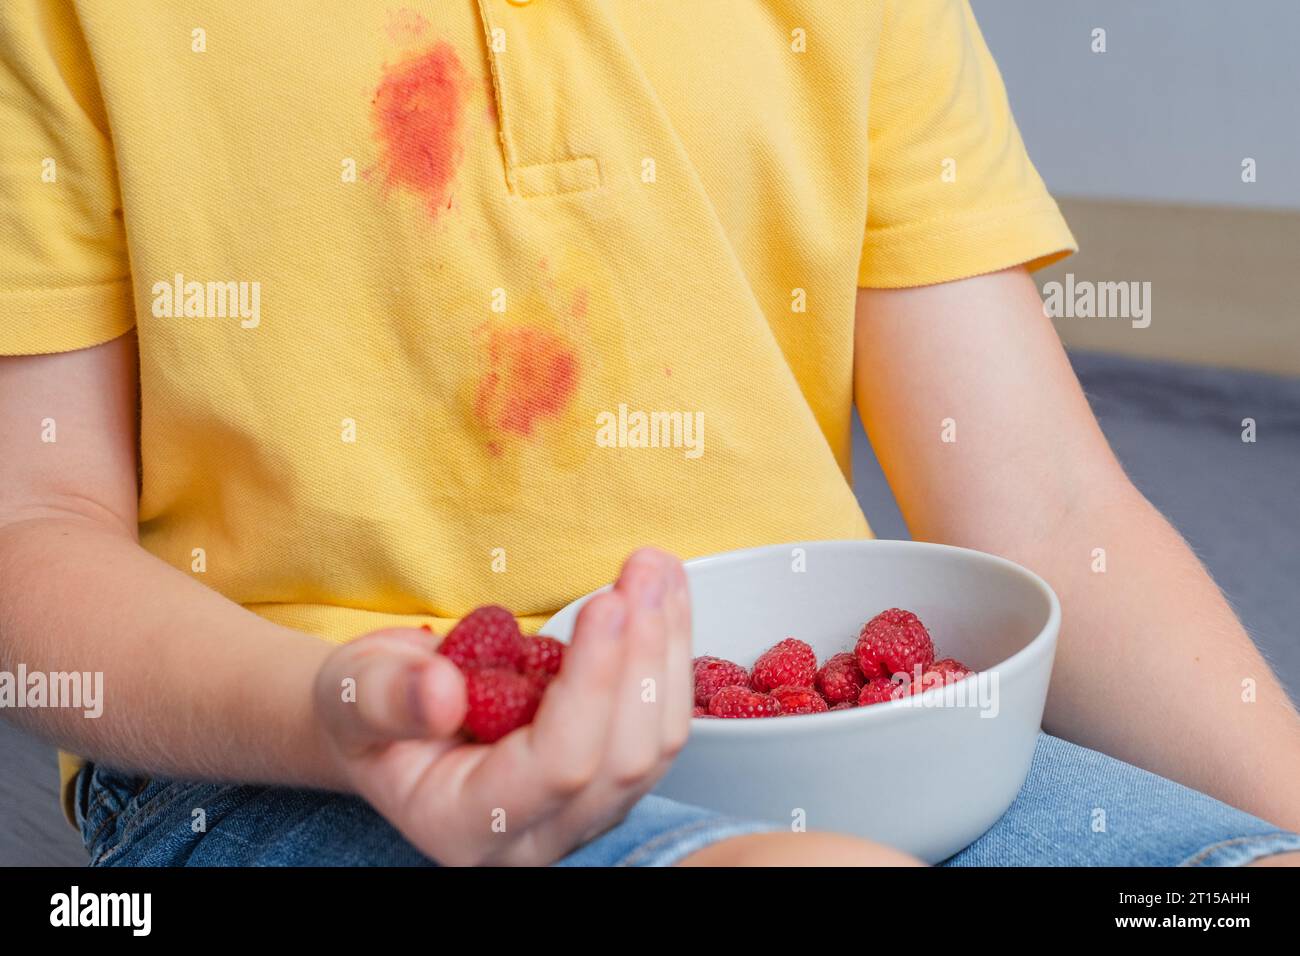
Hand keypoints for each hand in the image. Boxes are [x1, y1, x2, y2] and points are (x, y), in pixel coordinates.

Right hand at [312, 547, 692, 864]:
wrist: (386, 717)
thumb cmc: (365, 707)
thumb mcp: (350, 694)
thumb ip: (385, 698)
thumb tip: (441, 693)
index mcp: (468, 826)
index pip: (557, 765)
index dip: (591, 684)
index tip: (604, 602)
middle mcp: (537, 837)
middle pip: (623, 757)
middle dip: (642, 654)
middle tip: (644, 567)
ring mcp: (581, 814)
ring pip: (656, 741)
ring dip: (666, 647)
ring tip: (656, 568)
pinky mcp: (608, 779)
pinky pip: (659, 722)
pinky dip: (666, 652)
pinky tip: (663, 592)